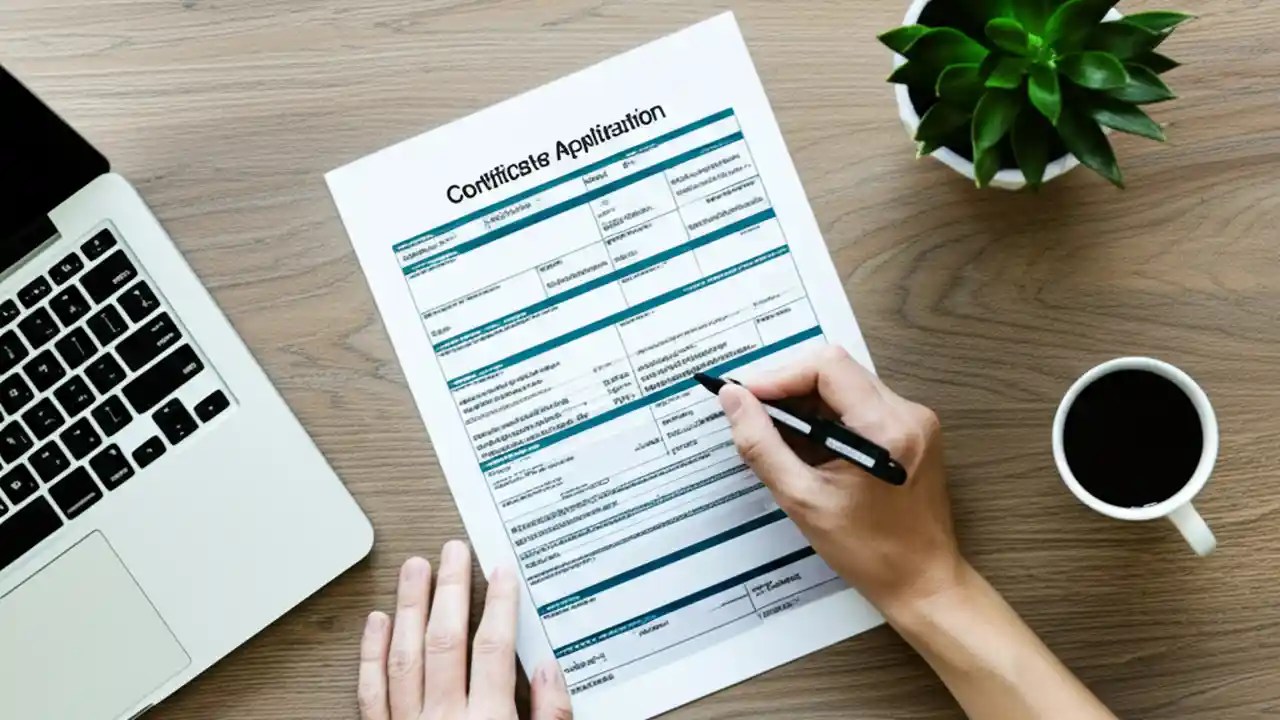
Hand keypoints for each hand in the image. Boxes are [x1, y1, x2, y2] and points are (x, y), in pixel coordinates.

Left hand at [357, 542, 573, 719]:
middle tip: (453, 550)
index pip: (492, 648)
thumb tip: (548, 672)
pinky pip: (371, 692)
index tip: (501, 572)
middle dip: (451, 589)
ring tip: (414, 569)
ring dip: (410, 607)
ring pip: (404, 655)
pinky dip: (372, 653)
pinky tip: (377, 622)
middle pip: (446, 640)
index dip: (498, 604)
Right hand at [718, 345, 963, 613]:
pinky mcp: (913, 432)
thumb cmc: (868, 552)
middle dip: (788, 386)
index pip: (827, 367)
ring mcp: (915, 421)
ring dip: (806, 400)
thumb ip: (762, 445)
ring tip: (774, 431)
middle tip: (751, 413)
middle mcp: (908, 413)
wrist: (924, 582)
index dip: (778, 376)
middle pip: (837, 370)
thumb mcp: (803, 500)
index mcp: (886, 428)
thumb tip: (732, 400)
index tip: (743, 397)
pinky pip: (861, 405)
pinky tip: (806, 444)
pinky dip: (827, 415)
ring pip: (847, 385)